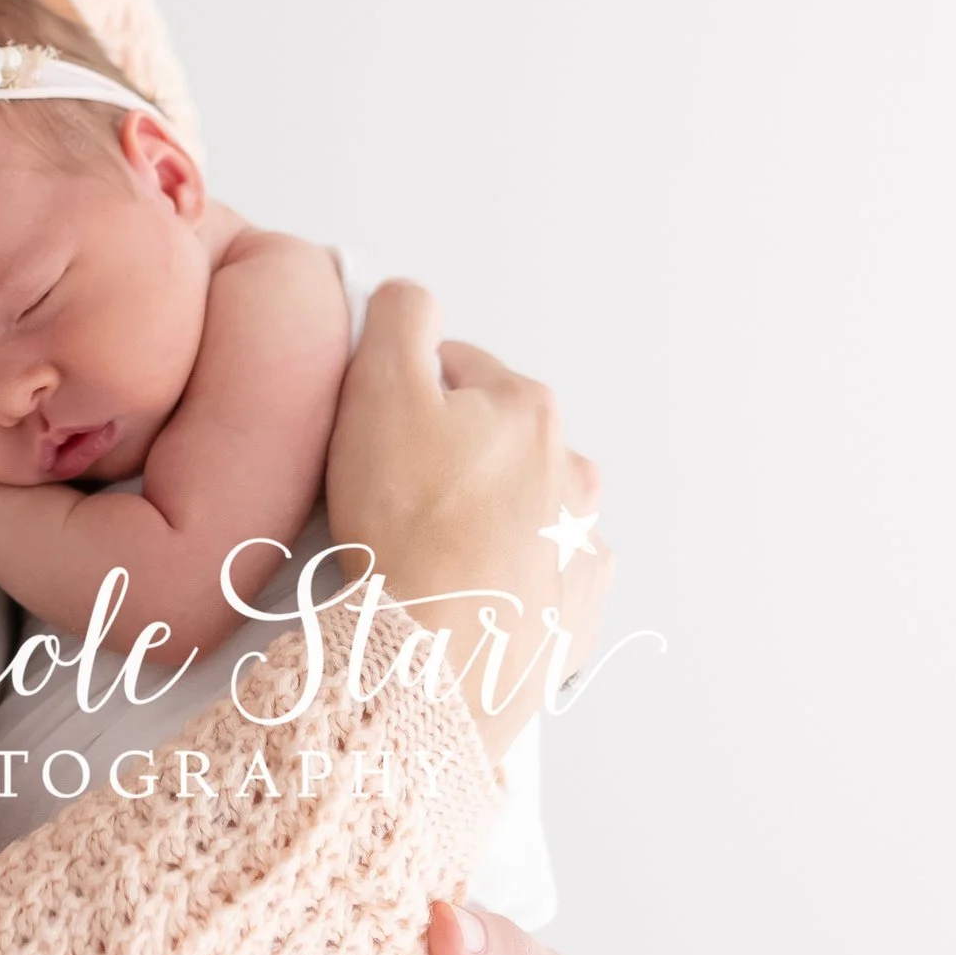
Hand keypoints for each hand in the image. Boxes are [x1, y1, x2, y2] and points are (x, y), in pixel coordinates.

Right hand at [323, 283, 608, 750]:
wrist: (440, 656)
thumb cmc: (408, 527)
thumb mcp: (380, 388)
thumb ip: (398, 319)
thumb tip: (411, 298)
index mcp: (529, 409)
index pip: (454, 371)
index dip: (403, 398)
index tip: (375, 439)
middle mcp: (573, 472)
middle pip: (491, 442)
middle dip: (447, 460)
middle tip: (391, 500)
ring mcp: (580, 547)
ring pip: (520, 510)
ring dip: (480, 520)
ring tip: (424, 556)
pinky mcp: (577, 612)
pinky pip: (536, 578)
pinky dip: (503, 580)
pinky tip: (460, 594)